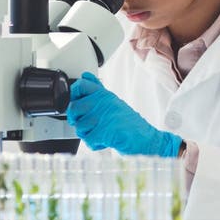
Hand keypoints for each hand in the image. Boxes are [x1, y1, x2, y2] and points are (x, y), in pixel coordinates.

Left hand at [67, 72, 181, 157]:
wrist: (146, 138)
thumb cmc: (128, 122)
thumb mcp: (113, 101)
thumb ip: (97, 89)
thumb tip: (86, 75)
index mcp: (104, 94)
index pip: (80, 85)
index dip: (73, 95)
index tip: (77, 103)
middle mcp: (103, 101)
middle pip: (73, 108)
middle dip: (77, 121)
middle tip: (88, 124)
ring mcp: (104, 115)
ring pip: (79, 127)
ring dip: (88, 135)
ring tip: (101, 133)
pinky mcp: (105, 131)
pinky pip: (88, 139)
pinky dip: (96, 144)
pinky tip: (105, 140)